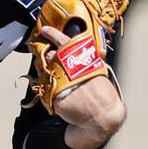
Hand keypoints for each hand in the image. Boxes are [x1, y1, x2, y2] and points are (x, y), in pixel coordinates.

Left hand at [38, 25, 126, 148]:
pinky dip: (51, 93)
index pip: (66, 42)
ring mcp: (64, 83)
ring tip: (59, 81)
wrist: (103, 118)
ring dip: (48, 74)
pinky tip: (61, 97)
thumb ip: (84, 62)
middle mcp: (74, 70)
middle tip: (52, 62)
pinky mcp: (57, 97)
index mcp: (86, 61)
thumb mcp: (97, 72)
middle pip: (52, 57)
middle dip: (49, 57)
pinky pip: (48, 91)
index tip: (45, 30)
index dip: (53, 35)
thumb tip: (68, 54)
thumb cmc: (102, 95)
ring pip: (47, 72)